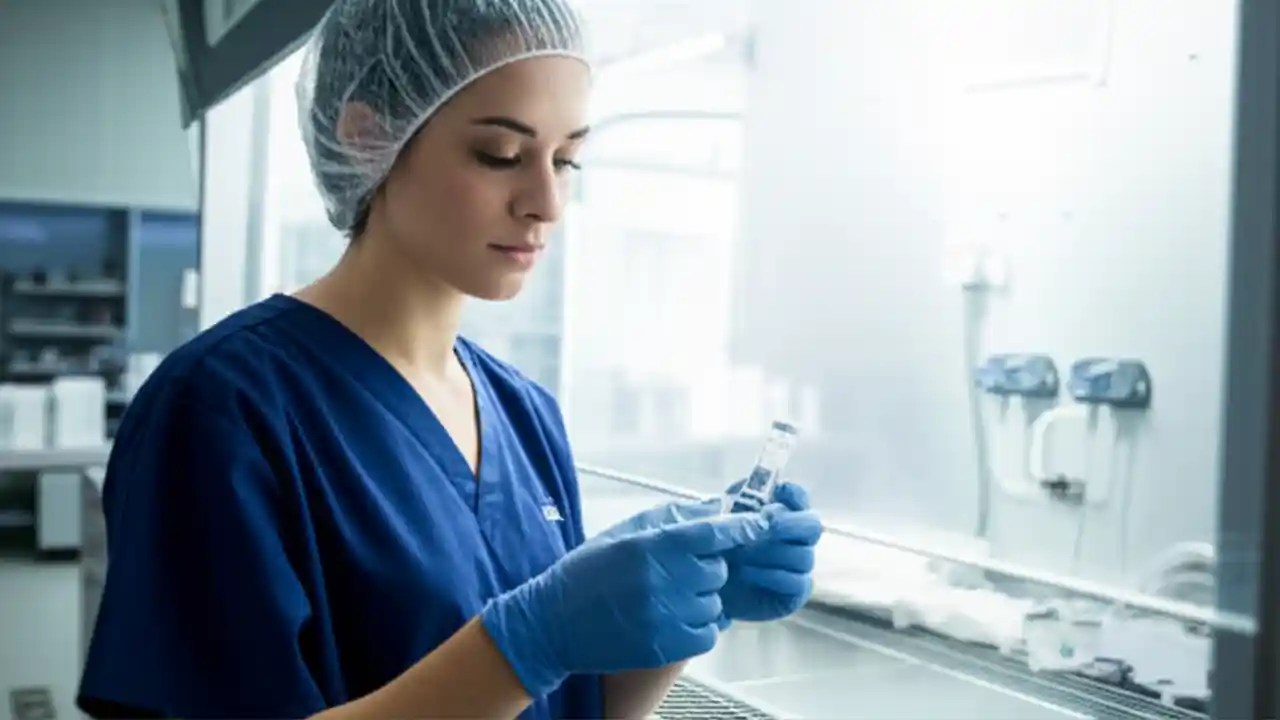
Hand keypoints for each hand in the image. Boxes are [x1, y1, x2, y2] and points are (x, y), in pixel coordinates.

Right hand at [593, 482, 822, 623]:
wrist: (553, 622)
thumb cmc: (587, 572)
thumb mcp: (625, 532)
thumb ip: (672, 518)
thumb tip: (715, 506)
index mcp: (653, 546)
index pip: (713, 533)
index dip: (743, 527)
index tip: (763, 523)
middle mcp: (663, 580)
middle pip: (717, 570)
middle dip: (704, 569)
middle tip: (675, 572)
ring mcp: (665, 615)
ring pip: (714, 603)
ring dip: (700, 600)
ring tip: (666, 598)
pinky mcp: (665, 646)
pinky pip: (707, 633)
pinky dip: (697, 627)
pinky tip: (670, 619)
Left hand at [721, 485, 822, 621]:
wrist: (705, 585)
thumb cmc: (715, 546)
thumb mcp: (717, 516)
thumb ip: (734, 499)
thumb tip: (747, 484)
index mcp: (782, 511)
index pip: (798, 496)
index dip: (792, 494)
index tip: (777, 491)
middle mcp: (797, 537)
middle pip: (812, 525)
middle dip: (788, 523)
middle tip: (765, 522)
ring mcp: (799, 565)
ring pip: (802, 555)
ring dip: (770, 553)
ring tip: (739, 553)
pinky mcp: (795, 593)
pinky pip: (797, 583)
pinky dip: (772, 576)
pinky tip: (746, 573)